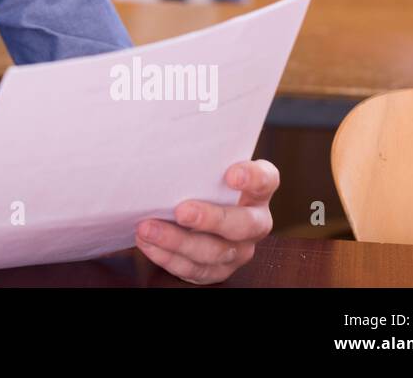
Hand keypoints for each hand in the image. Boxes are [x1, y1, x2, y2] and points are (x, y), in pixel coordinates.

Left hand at [134, 159, 277, 284]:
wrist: (195, 215)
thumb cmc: (198, 183)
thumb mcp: (203, 169)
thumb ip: (196, 159)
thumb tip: (160, 142)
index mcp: (256, 191)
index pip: (266, 180)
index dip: (253, 178)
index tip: (231, 174)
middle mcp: (254, 222)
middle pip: (243, 224)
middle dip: (211, 219)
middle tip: (181, 211)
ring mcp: (239, 250)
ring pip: (215, 252)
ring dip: (178, 241)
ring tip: (147, 228)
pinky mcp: (218, 270)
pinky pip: (194, 269)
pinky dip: (167, 257)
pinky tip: (147, 242)